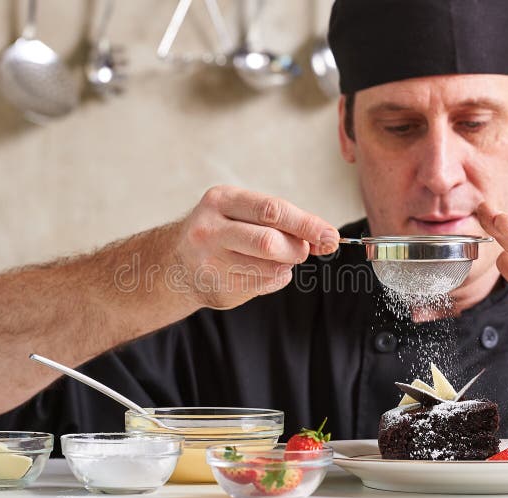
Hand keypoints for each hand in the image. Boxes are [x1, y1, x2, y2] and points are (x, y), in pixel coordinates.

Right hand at [173, 185, 338, 308]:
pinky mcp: (216, 287)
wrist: (176, 264)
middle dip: (296, 249)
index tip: (330, 236)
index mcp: (221, 200)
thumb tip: (325, 238)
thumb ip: (282, 221)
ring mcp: (210, 261)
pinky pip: (263, 285)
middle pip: (269, 242)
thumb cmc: (222, 231)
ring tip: (275, 258)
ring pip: (269, 267)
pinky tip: (259, 271)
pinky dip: (274, 278)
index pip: (271, 210)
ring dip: (285, 264)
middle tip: (304, 251)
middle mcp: (210, 229)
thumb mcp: (243, 213)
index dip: (306, 224)